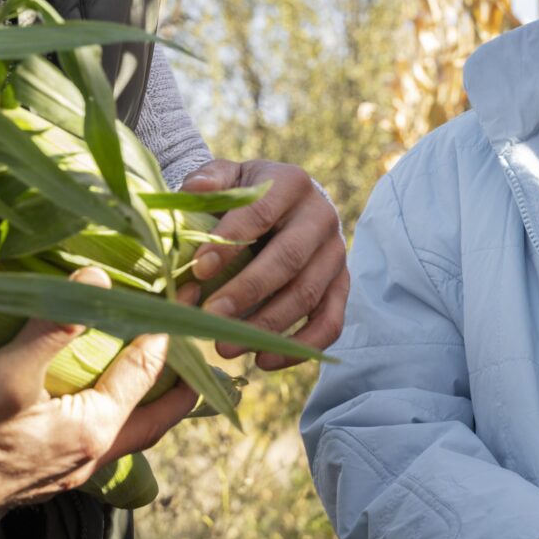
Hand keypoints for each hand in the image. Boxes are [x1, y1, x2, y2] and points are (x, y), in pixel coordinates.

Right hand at [0, 268, 196, 526]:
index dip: (167, 334)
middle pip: (152, 419)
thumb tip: (97, 279)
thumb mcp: (8, 371)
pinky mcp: (37, 475)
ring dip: (140, 402)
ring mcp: (63, 472)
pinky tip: (87, 398)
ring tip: (147, 372)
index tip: (181, 302)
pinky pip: (91, 442)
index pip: (146, 374)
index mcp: (93, 431)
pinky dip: (105, 414)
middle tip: (196, 357)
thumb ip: (56, 324)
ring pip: (122, 433)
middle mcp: (88, 458)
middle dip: (176, 386)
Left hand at [182, 159, 348, 369]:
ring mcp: (335, 254)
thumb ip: (209, 181)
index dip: (229, 241)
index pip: (260, 213)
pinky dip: (300, 347)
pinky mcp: (341, 286)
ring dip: (266, 326)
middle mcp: (321, 217)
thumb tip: (197, 190)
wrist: (284, 203)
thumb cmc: (246, 193)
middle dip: (246, 291)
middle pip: (288, 259)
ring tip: (225, 348)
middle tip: (209, 316)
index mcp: (291, 183)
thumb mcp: (227, 177)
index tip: (197, 269)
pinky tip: (263, 361)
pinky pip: (330, 323)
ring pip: (307, 295)